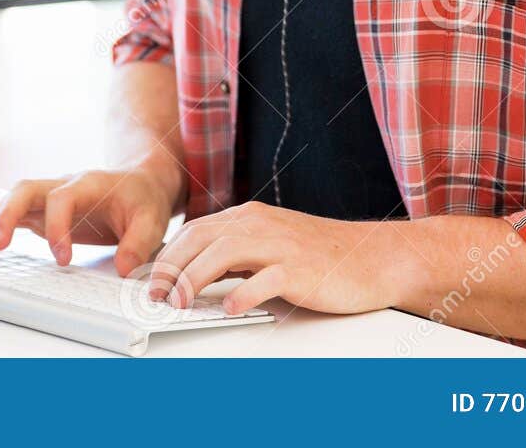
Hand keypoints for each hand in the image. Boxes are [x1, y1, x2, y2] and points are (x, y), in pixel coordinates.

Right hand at [0, 166, 177, 276]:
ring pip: (14, 198)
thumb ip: (140, 243)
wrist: (140, 183)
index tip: (63, 257)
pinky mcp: (44, 210)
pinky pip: (15, 211)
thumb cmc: (143, 199)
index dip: (57, 227)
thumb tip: (123, 268)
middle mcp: (64, 185)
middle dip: (8, 215)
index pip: (62, 198)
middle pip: (26, 189)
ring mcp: (51, 196)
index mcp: (89, 184)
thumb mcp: (153, 219)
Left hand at [145, 201, 404, 315]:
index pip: (196, 230)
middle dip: (171, 267)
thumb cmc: (323, 255)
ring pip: (224, 253)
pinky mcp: (301, 269)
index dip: (168, 254)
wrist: (373, 257)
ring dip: (195, 279)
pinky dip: (242, 293)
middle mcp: (260, 226)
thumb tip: (197, 274)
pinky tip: (229, 308)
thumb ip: (237, 254)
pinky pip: (265, 279)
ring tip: (180, 302)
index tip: (151, 278)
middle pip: (201, 238)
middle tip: (156, 293)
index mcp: (250, 218)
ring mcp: (281, 245)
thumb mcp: (271, 245)